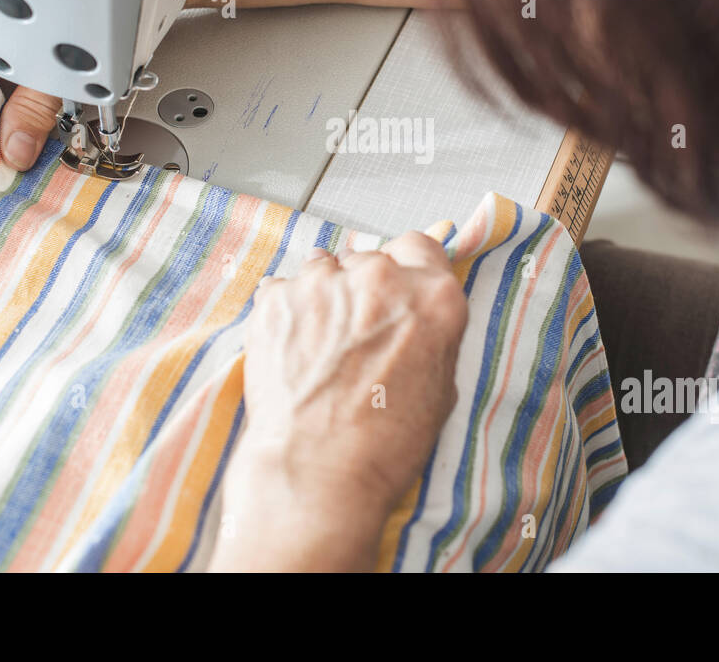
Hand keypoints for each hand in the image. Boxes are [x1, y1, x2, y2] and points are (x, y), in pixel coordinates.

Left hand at [210, 232, 468, 570]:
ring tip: (321, 346)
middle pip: (372, 259)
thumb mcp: (440, 390)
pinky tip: (292, 353)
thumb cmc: (380, 446)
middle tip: (357, 335)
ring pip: (325, 268)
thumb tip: (418, 318)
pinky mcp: (278, 297)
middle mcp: (381, 277)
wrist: (316, 471)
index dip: (408, 268)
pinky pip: (285, 289)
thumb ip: (431, 335)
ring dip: (325, 295)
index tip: (397, 287)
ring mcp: (325, 282)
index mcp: (433, 297)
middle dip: (365, 289)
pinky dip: (288, 312)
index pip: (421, 246)